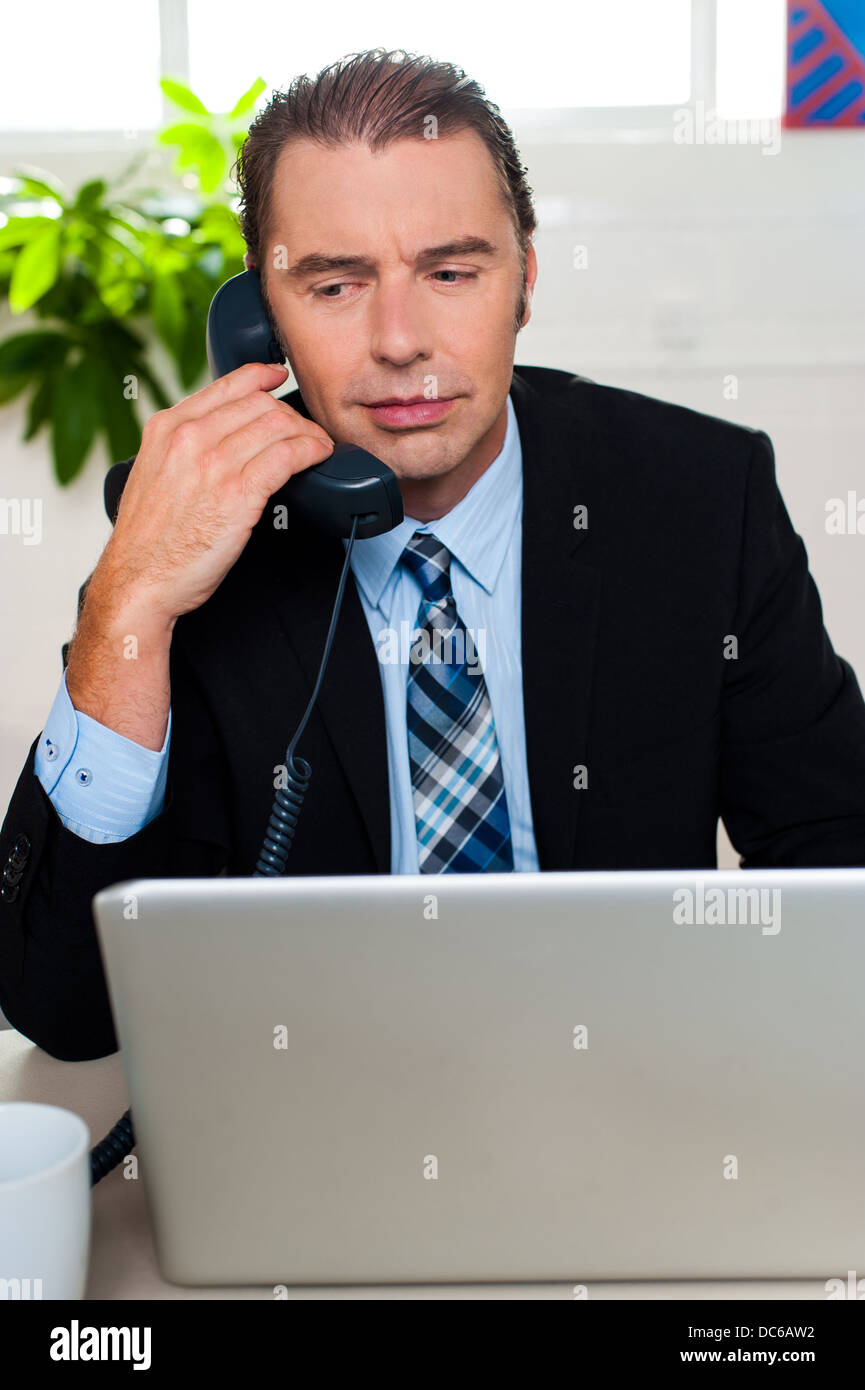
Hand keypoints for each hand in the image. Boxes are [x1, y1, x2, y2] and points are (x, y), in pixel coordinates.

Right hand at [93, 362, 333, 621]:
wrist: (139, 580)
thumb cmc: (149, 539)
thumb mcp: (154, 473)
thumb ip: (183, 448)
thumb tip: (220, 436)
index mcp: (167, 427)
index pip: (227, 385)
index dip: (262, 377)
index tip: (279, 378)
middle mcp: (189, 437)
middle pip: (259, 404)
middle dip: (291, 415)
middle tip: (305, 432)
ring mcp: (213, 463)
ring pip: (278, 426)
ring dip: (307, 434)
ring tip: (317, 446)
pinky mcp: (238, 492)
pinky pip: (287, 455)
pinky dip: (311, 451)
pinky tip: (318, 456)